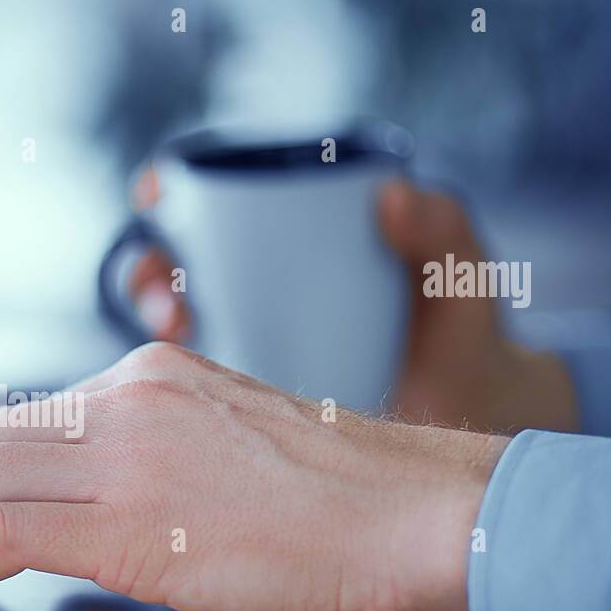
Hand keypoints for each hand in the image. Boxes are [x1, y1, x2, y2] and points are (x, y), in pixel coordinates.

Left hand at [0, 342, 505, 610]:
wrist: (417, 517)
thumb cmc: (352, 500)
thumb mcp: (237, 446)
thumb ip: (163, 454)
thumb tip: (106, 501)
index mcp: (155, 376)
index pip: (26, 414)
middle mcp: (128, 397)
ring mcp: (126, 454)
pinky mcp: (129, 520)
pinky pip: (2, 535)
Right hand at [124, 174, 578, 432]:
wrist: (467, 418)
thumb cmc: (460, 333)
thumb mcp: (460, 276)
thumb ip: (441, 231)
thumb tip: (392, 195)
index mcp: (286, 234)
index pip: (202, 203)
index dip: (160, 192)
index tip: (157, 195)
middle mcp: (248, 284)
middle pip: (165, 266)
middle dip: (143, 274)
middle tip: (168, 299)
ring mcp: (239, 341)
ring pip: (165, 327)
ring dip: (150, 327)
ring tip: (178, 334)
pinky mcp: (239, 402)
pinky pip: (186, 391)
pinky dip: (169, 390)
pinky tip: (180, 397)